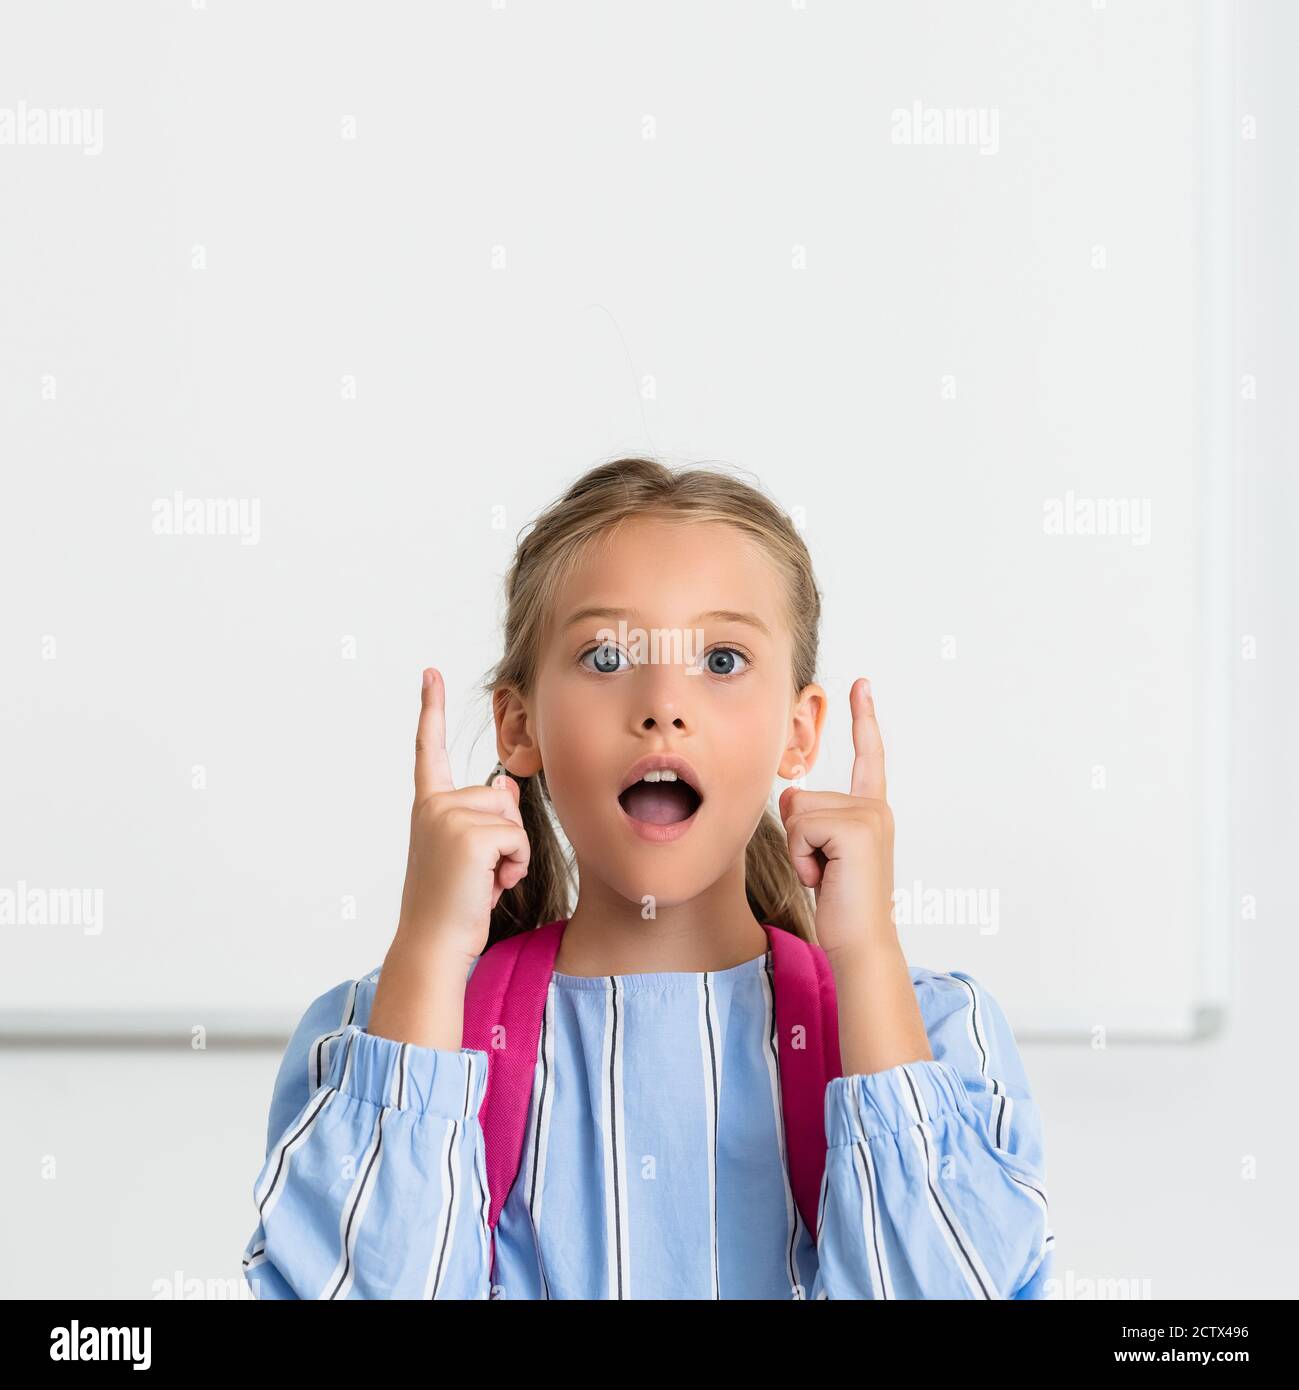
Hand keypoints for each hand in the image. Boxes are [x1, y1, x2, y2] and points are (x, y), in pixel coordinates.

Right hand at [394, 667, 531, 964]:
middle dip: (506, 838)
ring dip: (512, 855)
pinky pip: (518, 839)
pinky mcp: (469, 835)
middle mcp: (434, 806)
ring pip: (513, 818)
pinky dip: (514, 866)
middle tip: (478, 875)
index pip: (428, 750)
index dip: (429, 709)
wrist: (434, 944)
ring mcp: (448, 817)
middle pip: (501, 797)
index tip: (430, 673)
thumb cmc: (454, 905)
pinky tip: (488, 887)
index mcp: (429, 807)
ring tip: (482, 882)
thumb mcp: (473, 854)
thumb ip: (488, 816)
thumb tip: (507, 788)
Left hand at [777, 677, 894, 963]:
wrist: (861, 942)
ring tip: (828, 876)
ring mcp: (870, 816)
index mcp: (871, 811)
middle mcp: (875, 808)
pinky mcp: (858, 829)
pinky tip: (827, 879)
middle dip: (799, 838)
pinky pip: (802, 827)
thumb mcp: (820, 851)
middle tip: (827, 872)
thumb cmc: (839, 903)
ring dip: (801, 850)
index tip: (862, 684)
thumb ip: (809, 816)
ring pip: (798, 811)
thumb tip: (790, 792)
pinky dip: (803, 858)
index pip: (867, 757)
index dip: (864, 718)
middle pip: (801, 796)